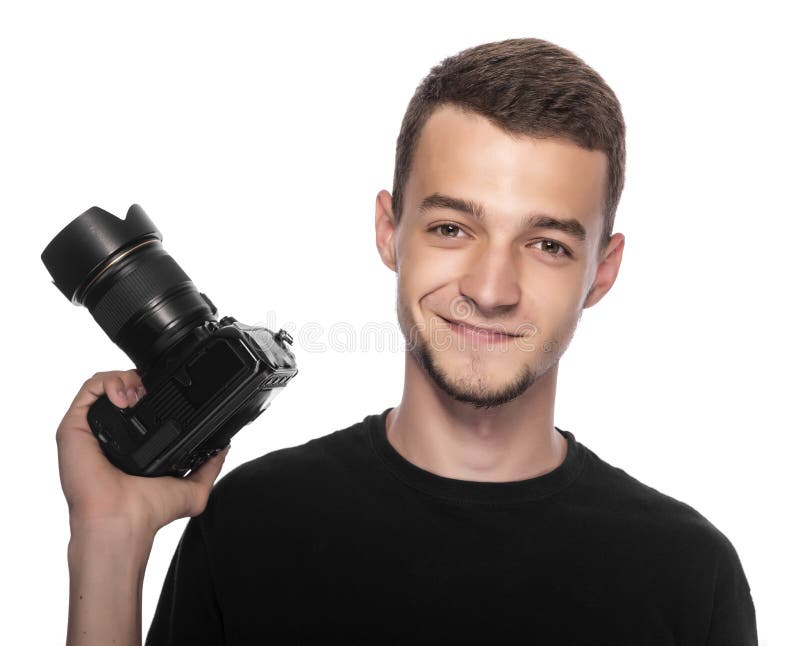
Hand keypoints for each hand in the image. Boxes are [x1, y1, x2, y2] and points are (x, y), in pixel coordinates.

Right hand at [56, 369, 229, 537]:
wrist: (124, 520)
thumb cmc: (149, 512)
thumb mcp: (191, 489)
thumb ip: (209, 467)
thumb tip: (223, 447)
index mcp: (129, 446)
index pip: (138, 405)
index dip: (153, 391)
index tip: (168, 393)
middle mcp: (108, 435)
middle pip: (121, 388)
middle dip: (140, 380)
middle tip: (153, 392)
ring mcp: (90, 430)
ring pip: (104, 384)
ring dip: (126, 378)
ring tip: (140, 394)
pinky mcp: (74, 427)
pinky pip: (88, 389)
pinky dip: (109, 382)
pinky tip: (126, 397)